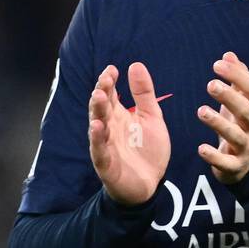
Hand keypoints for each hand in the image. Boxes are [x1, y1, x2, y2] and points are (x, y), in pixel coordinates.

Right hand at [88, 62, 170, 204]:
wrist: (151, 183)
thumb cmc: (148, 150)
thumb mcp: (151, 117)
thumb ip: (144, 94)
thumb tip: (135, 64)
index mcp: (119, 115)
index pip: (110, 94)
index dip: (109, 81)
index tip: (112, 69)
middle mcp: (109, 128)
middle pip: (102, 107)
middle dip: (102, 92)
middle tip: (105, 80)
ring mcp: (106, 145)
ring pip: (97, 125)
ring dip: (97, 111)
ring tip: (98, 96)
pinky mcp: (106, 164)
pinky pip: (99, 150)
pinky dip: (97, 139)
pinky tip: (97, 126)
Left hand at [197, 52, 248, 183]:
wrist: (246, 165)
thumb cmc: (239, 126)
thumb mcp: (241, 102)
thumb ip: (237, 79)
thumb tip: (229, 54)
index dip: (238, 75)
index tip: (218, 64)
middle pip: (246, 110)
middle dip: (230, 97)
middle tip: (210, 84)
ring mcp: (246, 148)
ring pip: (236, 136)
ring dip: (219, 123)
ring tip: (201, 111)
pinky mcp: (236, 167)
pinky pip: (227, 163)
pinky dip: (214, 156)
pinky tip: (201, 148)